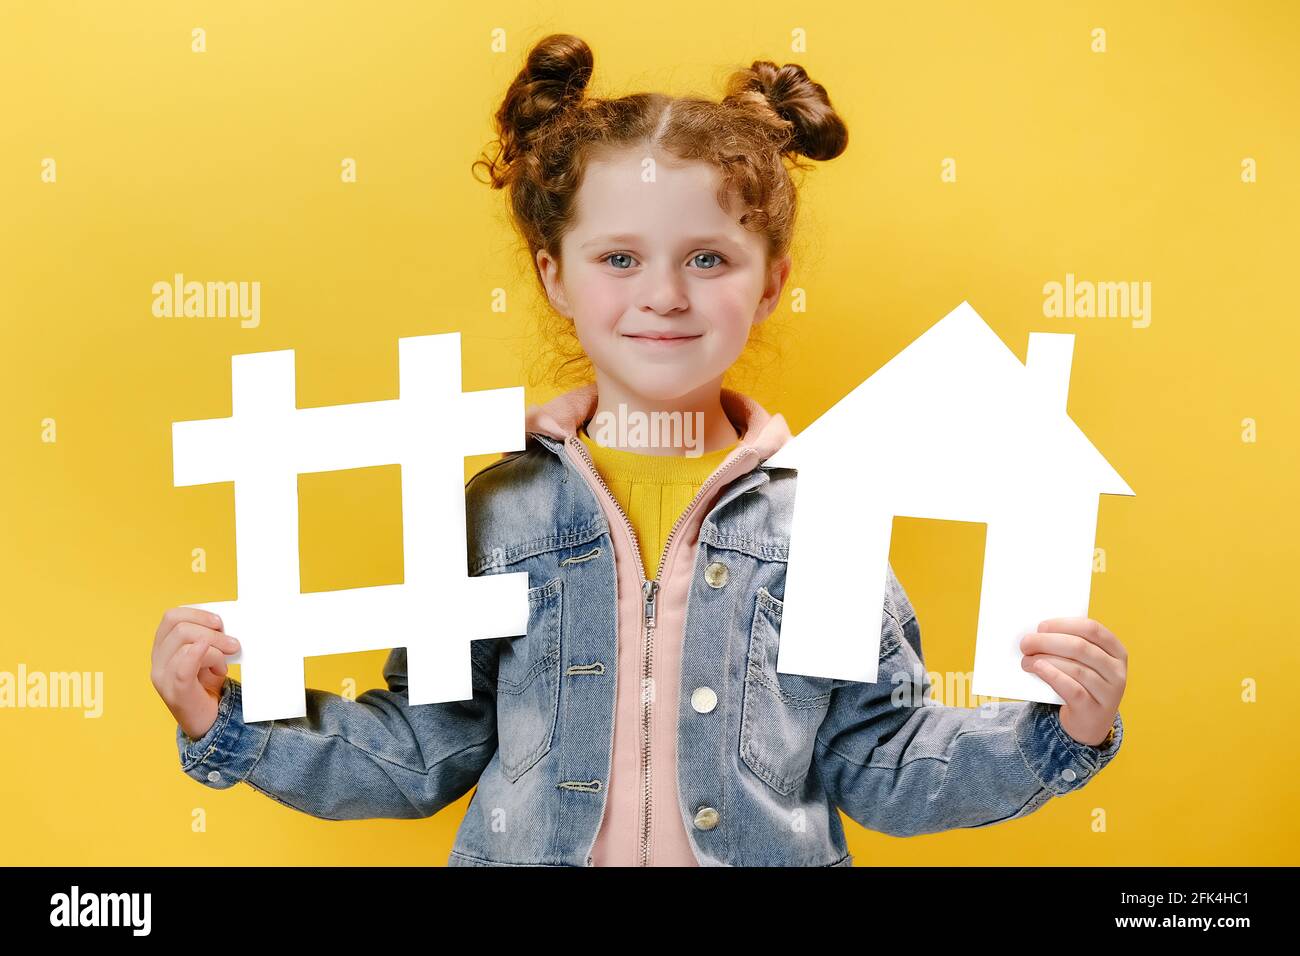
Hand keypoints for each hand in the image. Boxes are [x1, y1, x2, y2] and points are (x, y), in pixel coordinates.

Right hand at [151, 607, 241, 740]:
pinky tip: (219, 664)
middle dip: (212, 632)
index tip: (219, 622)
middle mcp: (158, 662)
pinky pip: (184, 668)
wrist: (209, 721)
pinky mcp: (176, 693)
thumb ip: (208, 639)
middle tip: (233, 645)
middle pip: (180, 627)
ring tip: (223, 666)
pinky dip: (203, 656)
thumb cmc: (208, 686)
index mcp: (163, 649)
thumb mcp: (207, 656)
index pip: (171, 617)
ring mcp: (164, 678)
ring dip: (215, 649)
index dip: (197, 614)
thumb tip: (223, 622)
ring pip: (186, 643)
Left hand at [1019, 617, 1126, 746]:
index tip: (1041, 626)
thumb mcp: (1084, 663)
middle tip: (1026, 643)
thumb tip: (1036, 632)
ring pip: (1075, 669)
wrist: (1088, 723)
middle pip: (1080, 647)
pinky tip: (1038, 669)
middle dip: (1048, 642)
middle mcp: (1117, 671)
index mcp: (1116, 651)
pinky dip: (1052, 676)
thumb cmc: (1080, 684)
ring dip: (1045, 660)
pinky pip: (1072, 689)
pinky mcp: (1094, 711)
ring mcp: (1109, 693)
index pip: (1092, 629)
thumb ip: (1069, 647)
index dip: (1064, 624)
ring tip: (1026, 660)